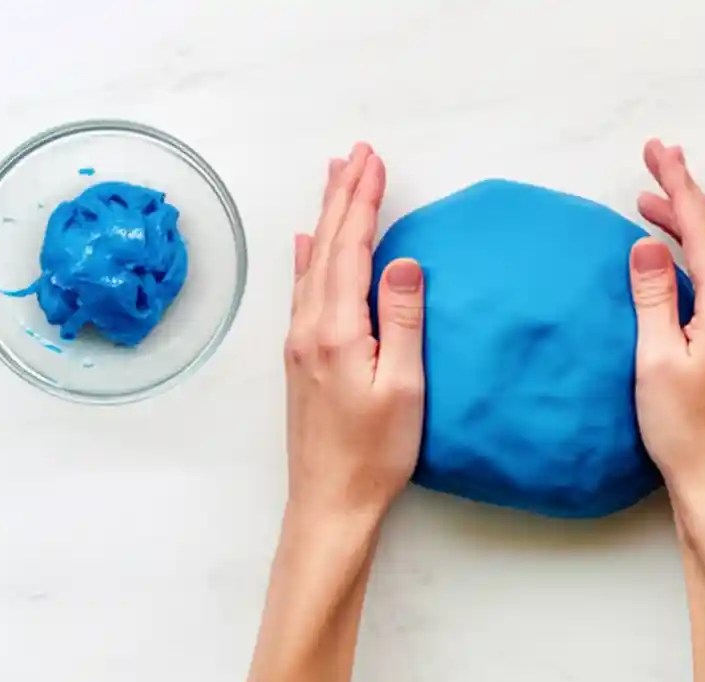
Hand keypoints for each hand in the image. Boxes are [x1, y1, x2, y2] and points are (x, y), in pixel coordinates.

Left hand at [285, 143, 425, 525]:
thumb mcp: (404, 387)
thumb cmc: (374, 454)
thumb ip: (403, 320)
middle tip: (357, 154)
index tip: (374, 162)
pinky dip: (308, 258)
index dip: (363, 201)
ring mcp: (299, 342)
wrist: (329, 504)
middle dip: (344, 196)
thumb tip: (404, 261)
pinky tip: (307, 244)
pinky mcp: (300, 358)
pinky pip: (303, 290)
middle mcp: (309, 327)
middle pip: (327, 246)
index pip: (352, 248)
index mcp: (337, 329)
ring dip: (327, 218)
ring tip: (335, 180)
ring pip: (313, 263)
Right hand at [629, 139, 704, 517]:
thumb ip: (653, 296)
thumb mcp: (655, 361)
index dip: (677, 185)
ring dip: (696, 224)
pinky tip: (687, 253)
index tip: (656, 152)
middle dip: (687, 194)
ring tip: (657, 204)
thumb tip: (648, 242)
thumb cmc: (684, 431)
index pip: (703, 229)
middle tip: (656, 161)